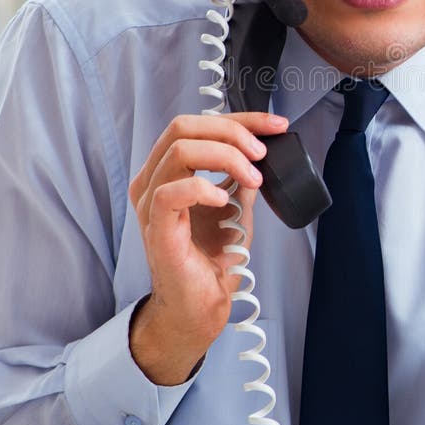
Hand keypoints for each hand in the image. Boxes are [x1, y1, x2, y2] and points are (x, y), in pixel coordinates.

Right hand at [128, 111, 287, 384]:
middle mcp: (153, 180)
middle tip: (260, 154)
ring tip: (252, 178)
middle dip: (231, 132)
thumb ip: (241, 176)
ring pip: (179, 150)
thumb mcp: (237, 205)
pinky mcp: (156, 228)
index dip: (240, 119)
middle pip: (183, 127)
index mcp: (168, 169)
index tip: (275, 126)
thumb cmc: (214, 257)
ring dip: (225, 157)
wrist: (202, 304)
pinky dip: (203, 188)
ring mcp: (150, 203)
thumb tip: (261, 149)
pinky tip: (225, 199)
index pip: (197, 124)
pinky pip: (171, 191)